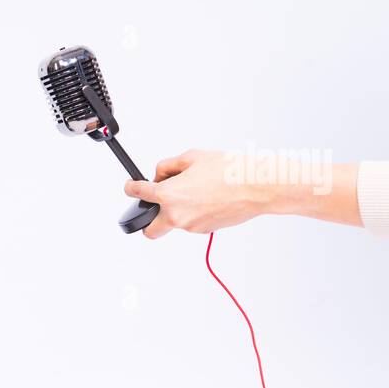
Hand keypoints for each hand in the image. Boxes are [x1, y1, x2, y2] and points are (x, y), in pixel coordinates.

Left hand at [125, 149, 360, 238]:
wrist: (258, 187)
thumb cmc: (229, 170)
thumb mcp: (193, 157)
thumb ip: (169, 166)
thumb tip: (160, 175)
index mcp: (169, 195)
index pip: (138, 193)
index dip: (130, 188)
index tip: (130, 187)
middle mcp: (177, 215)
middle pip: (149, 230)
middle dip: (146, 221)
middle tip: (153, 208)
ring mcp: (191, 226)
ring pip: (175, 223)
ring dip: (178, 210)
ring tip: (197, 191)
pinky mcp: (205, 230)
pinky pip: (192, 222)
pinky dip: (195, 212)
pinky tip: (209, 198)